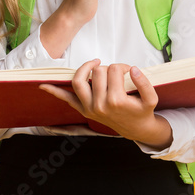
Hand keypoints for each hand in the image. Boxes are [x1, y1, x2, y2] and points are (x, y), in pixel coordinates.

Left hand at [39, 60, 171, 149]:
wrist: (136, 129)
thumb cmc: (142, 111)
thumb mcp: (151, 98)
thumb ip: (144, 82)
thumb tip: (133, 69)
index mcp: (116, 100)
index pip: (114, 70)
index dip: (124, 66)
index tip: (130, 72)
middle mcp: (99, 104)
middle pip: (98, 71)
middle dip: (109, 67)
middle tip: (118, 74)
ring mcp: (89, 108)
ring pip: (79, 80)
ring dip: (85, 68)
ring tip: (95, 65)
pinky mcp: (84, 110)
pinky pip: (67, 99)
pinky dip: (55, 91)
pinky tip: (42, 85)